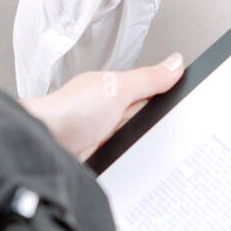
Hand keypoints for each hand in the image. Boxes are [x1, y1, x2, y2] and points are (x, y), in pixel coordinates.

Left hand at [20, 54, 184, 161]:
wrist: (42, 147)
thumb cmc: (68, 112)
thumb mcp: (118, 89)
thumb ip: (148, 79)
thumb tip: (175, 62)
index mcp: (114, 91)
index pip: (151, 93)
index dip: (169, 101)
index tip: (188, 108)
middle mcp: (108, 113)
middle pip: (146, 121)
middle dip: (159, 129)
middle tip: (174, 134)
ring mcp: (104, 138)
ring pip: (137, 143)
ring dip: (145, 149)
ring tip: (156, 153)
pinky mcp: (100, 160)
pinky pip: (125, 161)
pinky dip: (133, 165)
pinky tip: (138, 168)